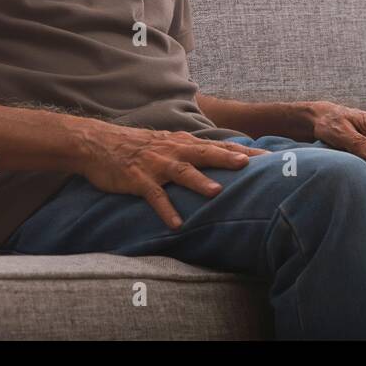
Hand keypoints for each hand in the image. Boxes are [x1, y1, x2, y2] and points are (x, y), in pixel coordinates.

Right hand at [72, 121, 268, 230]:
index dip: (242, 151)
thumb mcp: (169, 142)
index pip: (218, 145)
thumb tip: (222, 155)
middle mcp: (173, 151)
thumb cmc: (138, 146)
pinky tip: (176, 223)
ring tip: (216, 192)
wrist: (99, 143)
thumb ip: (193, 149)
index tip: (267, 157)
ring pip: (181, 172)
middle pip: (204, 154)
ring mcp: (156, 165)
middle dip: (227, 159)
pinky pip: (154, 196)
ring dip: (198, 182)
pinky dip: (166, 209)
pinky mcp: (138, 179)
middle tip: (249, 165)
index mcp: (183, 143)